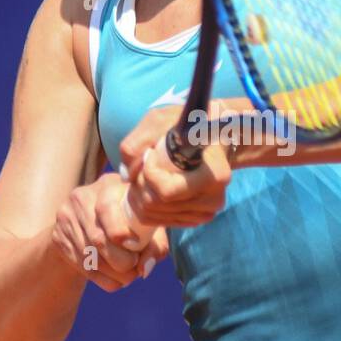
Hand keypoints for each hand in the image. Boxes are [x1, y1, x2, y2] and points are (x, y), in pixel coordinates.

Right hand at [51, 173, 168, 290]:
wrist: (91, 222)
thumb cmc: (131, 223)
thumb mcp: (147, 227)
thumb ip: (155, 246)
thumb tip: (144, 269)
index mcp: (108, 185)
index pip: (107, 208)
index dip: (121, 231)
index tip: (135, 245)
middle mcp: (82, 197)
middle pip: (98, 238)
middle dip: (121, 261)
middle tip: (134, 269)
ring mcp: (66, 217)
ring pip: (90, 257)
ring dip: (113, 274)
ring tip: (128, 277)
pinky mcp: (58, 237)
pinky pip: (81, 265)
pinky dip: (103, 279)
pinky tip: (115, 280)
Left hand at [118, 101, 237, 232]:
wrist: (212, 136)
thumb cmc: (187, 124)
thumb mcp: (159, 120)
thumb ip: (137, 144)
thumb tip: (126, 177)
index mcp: (214, 176)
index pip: (166, 191)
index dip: (148, 173)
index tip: (150, 153)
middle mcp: (213, 199)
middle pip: (155, 204)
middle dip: (139, 183)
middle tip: (143, 164)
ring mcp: (205, 212)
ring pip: (153, 215)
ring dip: (139, 194)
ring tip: (145, 173)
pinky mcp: (196, 218)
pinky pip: (157, 220)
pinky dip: (145, 205)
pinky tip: (149, 186)